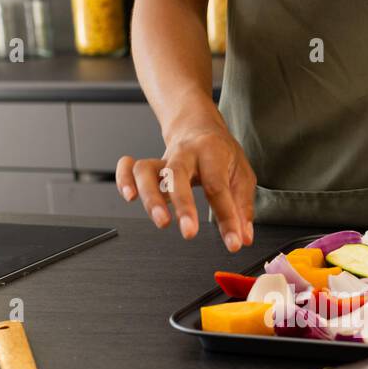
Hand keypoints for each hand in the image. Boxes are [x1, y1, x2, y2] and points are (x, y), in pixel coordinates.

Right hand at [117, 119, 255, 251]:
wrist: (198, 126)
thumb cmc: (220, 152)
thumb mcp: (241, 174)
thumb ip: (241, 206)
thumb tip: (243, 237)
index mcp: (212, 152)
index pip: (218, 187)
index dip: (227, 218)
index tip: (234, 243)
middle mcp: (184, 154)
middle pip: (177, 174)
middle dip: (182, 205)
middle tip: (189, 232)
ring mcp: (164, 159)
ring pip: (147, 171)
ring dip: (150, 197)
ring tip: (161, 221)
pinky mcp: (149, 167)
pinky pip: (128, 168)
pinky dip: (124, 181)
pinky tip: (129, 197)